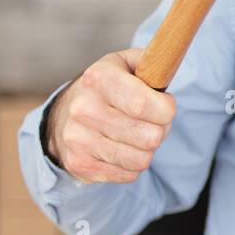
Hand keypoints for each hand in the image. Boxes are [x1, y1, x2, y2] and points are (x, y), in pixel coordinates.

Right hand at [47, 48, 176, 182]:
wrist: (65, 116)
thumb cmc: (109, 88)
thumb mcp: (126, 64)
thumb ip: (152, 61)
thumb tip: (170, 60)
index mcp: (99, 78)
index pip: (144, 104)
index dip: (166, 109)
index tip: (165, 104)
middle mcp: (83, 109)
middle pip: (150, 137)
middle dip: (161, 130)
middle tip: (150, 121)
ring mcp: (78, 139)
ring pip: (142, 159)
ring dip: (147, 150)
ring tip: (136, 134)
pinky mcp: (80, 164)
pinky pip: (129, 174)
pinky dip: (133, 164)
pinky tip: (121, 148)